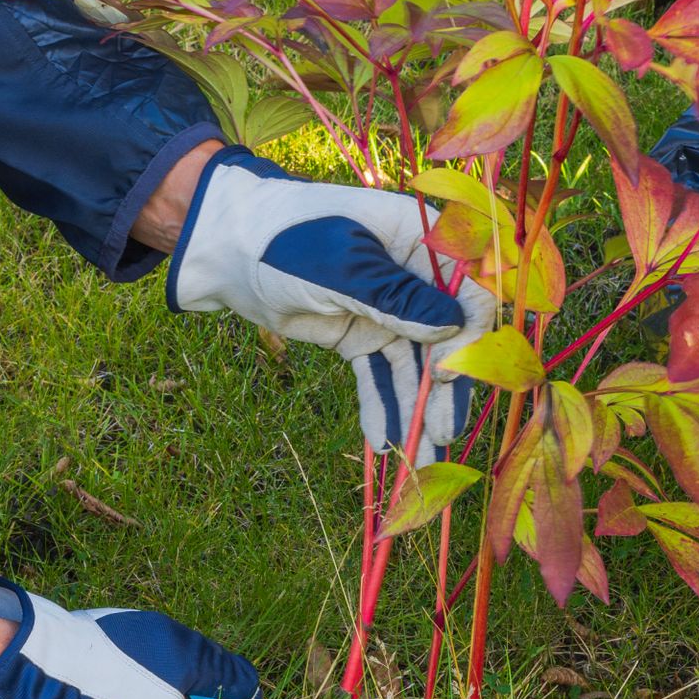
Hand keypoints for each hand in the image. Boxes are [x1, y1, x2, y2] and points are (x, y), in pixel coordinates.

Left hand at [168, 147, 494, 463]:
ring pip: (415, 365)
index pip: (468, 293)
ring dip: (416, 410)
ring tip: (419, 458)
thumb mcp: (342, 267)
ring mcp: (391, 310)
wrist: (230, 250)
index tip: (447, 375)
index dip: (467, 337)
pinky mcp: (363, 337)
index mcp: (423, 241)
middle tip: (441, 435)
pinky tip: (383, 441)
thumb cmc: (286, 240)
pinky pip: (380, 375)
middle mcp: (417, 278)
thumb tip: (453, 330)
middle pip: (446, 340)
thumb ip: (396, 298)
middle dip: (443, 390)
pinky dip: (382, 406)